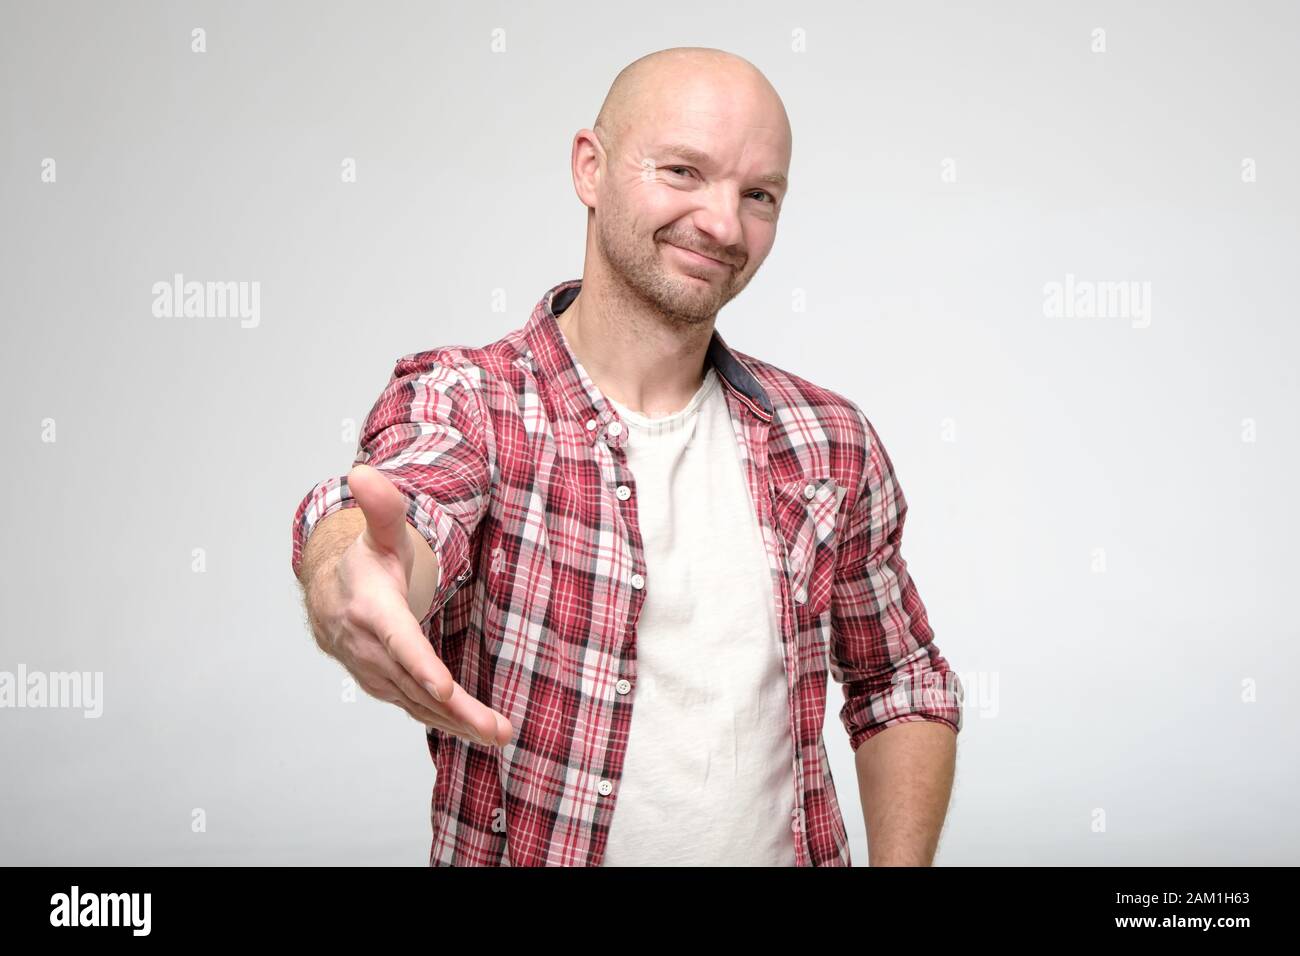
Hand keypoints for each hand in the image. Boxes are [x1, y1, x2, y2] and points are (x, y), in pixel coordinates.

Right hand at [306, 463, 511, 747]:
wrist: (332, 596)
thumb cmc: (368, 563)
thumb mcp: (381, 533)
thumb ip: (382, 507)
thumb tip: (363, 472)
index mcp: (372, 611)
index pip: (399, 642)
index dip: (420, 667)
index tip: (443, 690)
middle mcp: (369, 649)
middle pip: (416, 685)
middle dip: (458, 711)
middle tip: (499, 730)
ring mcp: (374, 673)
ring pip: (418, 705)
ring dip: (458, 724)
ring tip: (499, 736)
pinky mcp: (383, 686)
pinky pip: (415, 709)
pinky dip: (444, 724)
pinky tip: (475, 733)